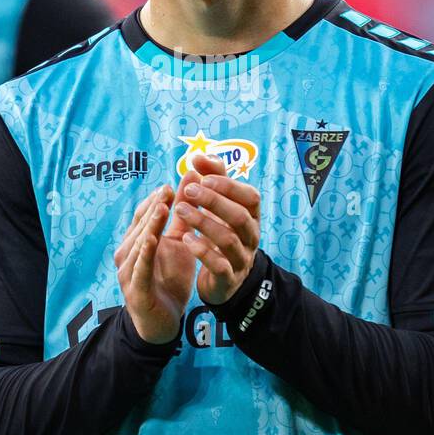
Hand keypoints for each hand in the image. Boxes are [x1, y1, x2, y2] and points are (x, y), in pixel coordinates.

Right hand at [114, 183, 195, 343]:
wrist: (163, 322)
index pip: (145, 215)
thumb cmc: (168, 280)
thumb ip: (182, 219)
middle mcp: (127, 253)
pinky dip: (145, 253)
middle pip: (140, 225)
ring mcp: (127, 271)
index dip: (157, 199)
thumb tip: (188, 188)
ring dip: (150, 224)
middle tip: (169, 188)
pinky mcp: (134, 289)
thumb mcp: (179, 246)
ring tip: (162, 207)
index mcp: (137, 241)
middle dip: (155, 205)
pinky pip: (139, 267)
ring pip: (138, 243)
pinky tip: (152, 239)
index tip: (172, 182)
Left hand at [173, 153, 261, 305]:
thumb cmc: (222, 232)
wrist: (225, 279)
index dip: (229, 186)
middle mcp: (251, 237)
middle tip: (189, 190)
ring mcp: (241, 259)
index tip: (204, 176)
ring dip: (203, 222)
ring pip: (228, 240)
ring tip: (180, 209)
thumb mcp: (221, 206)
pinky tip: (186, 238)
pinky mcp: (228, 278)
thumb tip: (199, 155)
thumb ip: (212, 179)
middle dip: (214, 201)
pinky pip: (218, 265)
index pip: (251, 197)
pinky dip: (202, 251)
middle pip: (240, 217)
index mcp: (252, 216)